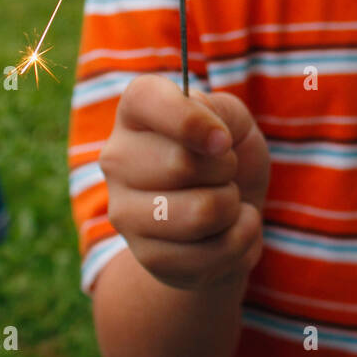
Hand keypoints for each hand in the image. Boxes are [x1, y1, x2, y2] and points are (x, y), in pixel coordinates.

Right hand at [99, 75, 270, 291]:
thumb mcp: (232, 119)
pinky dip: (239, 240)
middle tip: (223, 171)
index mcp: (135, 111)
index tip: (223, 140)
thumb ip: (221, 111)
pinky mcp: (146, 256)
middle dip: (226, 168)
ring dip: (233, 206)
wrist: (229, 215)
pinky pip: (213, 252)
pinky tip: (223, 232)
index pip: (147, 100)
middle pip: (182, 164)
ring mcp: (124, 212)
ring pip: (201, 212)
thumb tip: (213, 139)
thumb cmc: (226, 156)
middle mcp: (116, 158)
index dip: (192, 120)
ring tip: (223, 201)